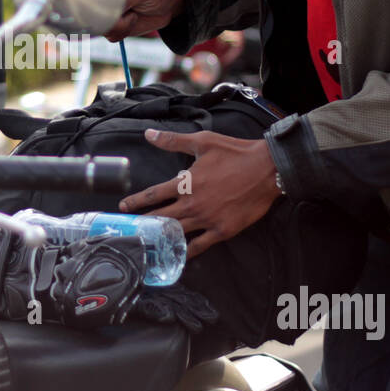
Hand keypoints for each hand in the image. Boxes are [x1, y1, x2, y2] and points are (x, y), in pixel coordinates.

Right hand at [104, 0, 184, 42]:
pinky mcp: (113, 25)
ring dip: (120, 27)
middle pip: (92, 14)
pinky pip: (111, 36)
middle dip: (111, 20)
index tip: (117, 8)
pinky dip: (122, 33)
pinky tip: (132, 22)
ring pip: (102, 27)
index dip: (96, 3)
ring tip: (134, 16)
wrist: (168, 3)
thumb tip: (112, 11)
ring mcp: (107, 12)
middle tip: (132, 15)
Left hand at [118, 130, 279, 257]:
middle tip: (129, 231)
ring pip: (176, 233)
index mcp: (185, 182)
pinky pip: (200, 246)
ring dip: (160, 239)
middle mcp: (192, 204)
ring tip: (147, 245)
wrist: (267, 169)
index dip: (135, 202)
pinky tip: (177, 257)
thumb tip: (148, 134)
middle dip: (142, 224)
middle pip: (160, 217)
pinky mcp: (222, 230)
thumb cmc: (235, 152)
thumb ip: (173, 140)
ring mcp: (207, 219)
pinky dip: (187, 252)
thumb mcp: (202, 141)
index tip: (123, 207)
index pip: (153, 195)